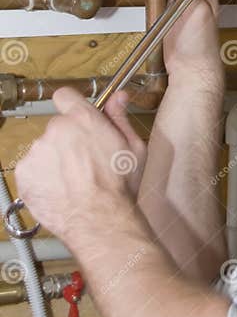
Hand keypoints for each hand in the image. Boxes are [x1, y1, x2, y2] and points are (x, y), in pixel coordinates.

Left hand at [14, 87, 146, 241]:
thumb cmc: (118, 187)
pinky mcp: (24, 173)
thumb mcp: (133, 147)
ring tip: (73, 180)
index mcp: (82, 119)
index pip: (65, 95)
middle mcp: (56, 130)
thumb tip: (118, 97)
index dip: (72, 105)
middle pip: (57, 126)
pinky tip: (61, 189)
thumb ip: (120, 117)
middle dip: (68, 139)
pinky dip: (43, 177)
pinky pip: (33, 169)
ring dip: (55, 160)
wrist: (98, 221)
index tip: (76, 117)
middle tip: (83, 160)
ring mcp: (37, 152)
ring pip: (44, 149)